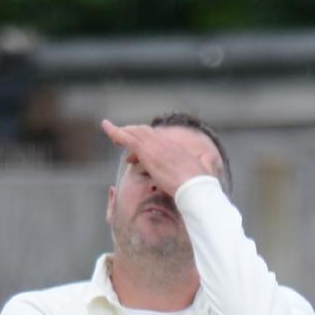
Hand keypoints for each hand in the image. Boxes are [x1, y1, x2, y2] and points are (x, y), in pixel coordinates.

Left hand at [99, 119, 222, 196]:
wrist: (195, 187)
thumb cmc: (200, 187)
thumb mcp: (202, 177)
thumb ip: (202, 173)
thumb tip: (209, 174)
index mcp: (177, 149)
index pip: (158, 141)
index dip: (147, 144)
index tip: (136, 156)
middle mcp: (165, 143)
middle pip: (146, 133)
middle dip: (133, 134)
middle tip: (120, 137)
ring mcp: (155, 146)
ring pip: (135, 133)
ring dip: (123, 132)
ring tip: (111, 131)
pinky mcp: (146, 151)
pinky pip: (126, 137)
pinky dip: (114, 131)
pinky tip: (106, 127)